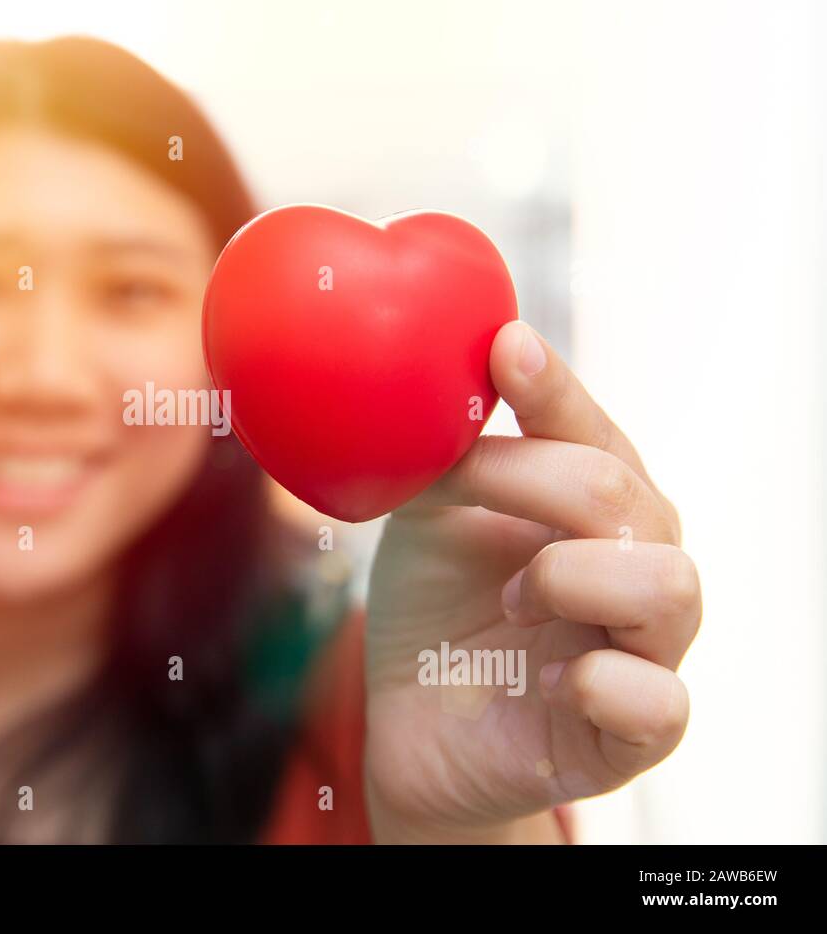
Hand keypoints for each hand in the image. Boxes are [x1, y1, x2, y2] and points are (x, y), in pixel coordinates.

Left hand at [363, 320, 699, 842]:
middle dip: (535, 482)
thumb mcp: (429, 520)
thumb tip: (441, 383)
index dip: (554, 390)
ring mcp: (641, 652)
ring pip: (670, 588)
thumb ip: (446, 457)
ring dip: (571, 578)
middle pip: (628, 498)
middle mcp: (634, 569)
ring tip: (513, 601)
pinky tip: (546, 679)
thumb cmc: (435, 611)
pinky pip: (660, 705)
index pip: (593, 436)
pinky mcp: (627, 736)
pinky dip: (600, 683)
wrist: (412, 724)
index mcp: (595, 511)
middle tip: (461, 490)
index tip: (504, 346)